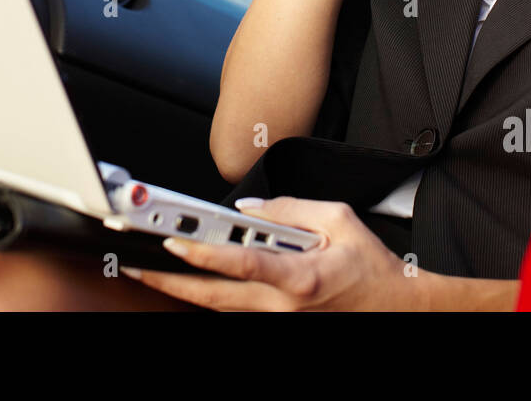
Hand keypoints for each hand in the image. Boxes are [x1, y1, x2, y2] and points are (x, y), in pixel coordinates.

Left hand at [118, 197, 420, 310]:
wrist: (394, 307)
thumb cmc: (370, 266)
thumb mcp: (338, 218)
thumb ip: (290, 208)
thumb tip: (250, 208)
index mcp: (300, 277)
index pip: (241, 264)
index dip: (202, 252)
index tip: (171, 240)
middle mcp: (283, 305)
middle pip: (214, 296)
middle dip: (169, 280)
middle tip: (135, 263)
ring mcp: (278, 318)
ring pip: (219, 306)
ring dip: (182, 288)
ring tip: (149, 269)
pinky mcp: (277, 321)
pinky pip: (236, 308)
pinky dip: (209, 293)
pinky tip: (188, 279)